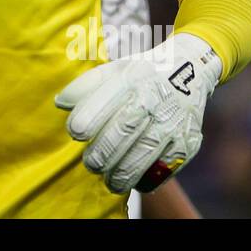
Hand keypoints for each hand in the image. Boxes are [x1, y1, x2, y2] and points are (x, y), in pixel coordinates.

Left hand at [56, 32, 222, 192]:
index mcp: (133, 77)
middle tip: (91, 164)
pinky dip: (147, 178)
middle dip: (103, 151)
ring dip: (123, 172)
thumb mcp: (115, 69)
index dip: (89, 118)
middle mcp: (156, 97)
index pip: (107, 98)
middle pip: (125, 128)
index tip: (76, 132)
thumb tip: (60, 103)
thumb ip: (86, 86)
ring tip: (109, 180)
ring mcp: (174, 120)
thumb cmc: (141, 74)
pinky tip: (134, 180)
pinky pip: (165, 167)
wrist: (190, 70)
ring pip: (145, 152)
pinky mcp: (188, 142)